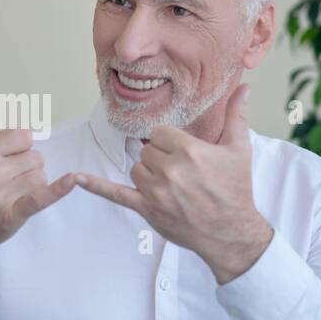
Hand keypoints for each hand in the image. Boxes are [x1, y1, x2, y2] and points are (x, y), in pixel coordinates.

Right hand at [0, 80, 76, 259]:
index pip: (24, 137)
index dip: (19, 148)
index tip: (4, 160)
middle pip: (35, 157)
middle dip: (25, 168)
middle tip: (5, 181)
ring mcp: (0, 193)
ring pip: (40, 176)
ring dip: (32, 184)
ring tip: (10, 193)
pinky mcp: (11, 214)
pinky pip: (40, 197)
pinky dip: (57, 190)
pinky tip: (72, 179)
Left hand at [75, 84, 272, 283]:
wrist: (231, 233)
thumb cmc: (235, 190)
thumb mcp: (239, 150)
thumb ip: (236, 116)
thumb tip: (244, 87)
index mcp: (189, 150)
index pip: (161, 133)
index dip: (171, 142)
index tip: (184, 153)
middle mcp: (170, 169)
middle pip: (147, 150)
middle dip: (162, 158)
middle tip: (183, 173)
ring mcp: (156, 191)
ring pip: (137, 168)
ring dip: (149, 174)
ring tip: (173, 186)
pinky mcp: (147, 209)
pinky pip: (116, 194)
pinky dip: (96, 186)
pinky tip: (76, 178)